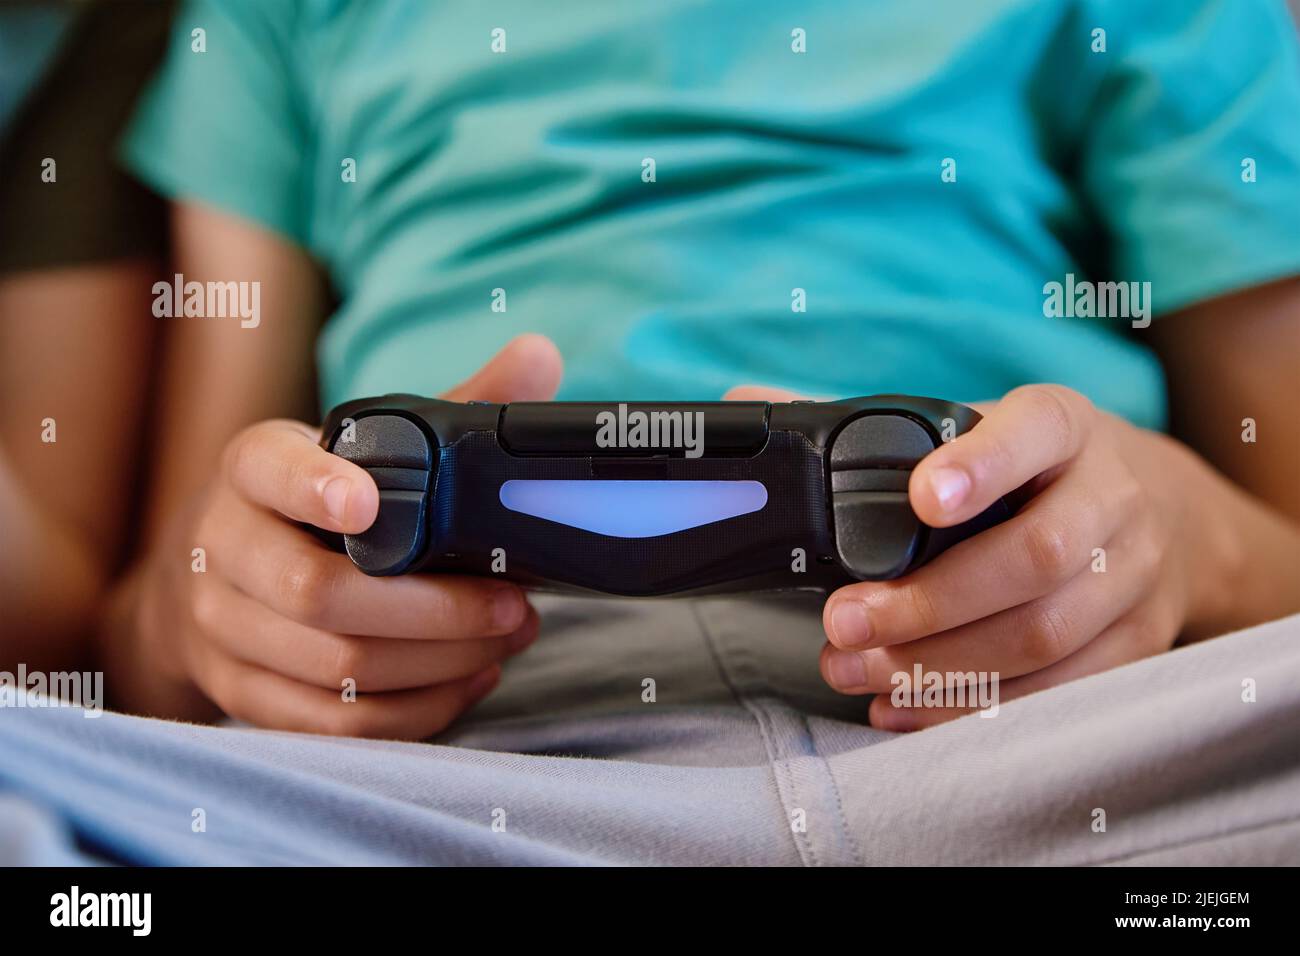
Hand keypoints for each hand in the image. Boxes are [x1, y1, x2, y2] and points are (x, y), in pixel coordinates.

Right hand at [104, 335, 562, 737]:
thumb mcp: (362, 443)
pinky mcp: (242, 692)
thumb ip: (451, 406)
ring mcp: (222, 628)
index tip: (369, 504)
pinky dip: (414, 709)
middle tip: (512, 604)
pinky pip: (333, 721)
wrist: (207, 572)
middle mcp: (222, 547)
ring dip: (438, 662)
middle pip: (319, 595)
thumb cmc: (312, 500)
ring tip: (506, 640)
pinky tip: (468, 679)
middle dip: (434, 609)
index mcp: (252, 469)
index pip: (269, 471)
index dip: (314, 489)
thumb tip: (542, 356)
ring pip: (335, 666)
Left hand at [726, 382, 1293, 729]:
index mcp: (1064, 426)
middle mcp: (1113, 495)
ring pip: (1044, 634)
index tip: (922, 497)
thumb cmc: (1032, 469)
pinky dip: (973, 709)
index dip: (981, 466)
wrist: (1159, 513)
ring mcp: (1136, 574)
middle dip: (929, 602)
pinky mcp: (1137, 642)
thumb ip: (869, 423)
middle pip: (1035, 556)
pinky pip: (1058, 690)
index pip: (1034, 432)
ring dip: (940, 665)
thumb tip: (742, 403)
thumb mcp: (976, 425)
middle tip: (842, 623)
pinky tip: (902, 708)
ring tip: (855, 670)